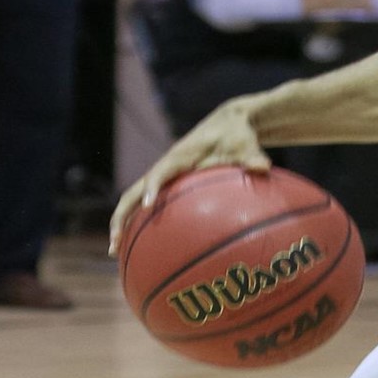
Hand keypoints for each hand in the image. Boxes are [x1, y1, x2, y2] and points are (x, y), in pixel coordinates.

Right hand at [109, 102, 270, 253]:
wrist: (228, 123)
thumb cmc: (237, 134)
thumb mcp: (246, 143)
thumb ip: (252, 156)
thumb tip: (263, 167)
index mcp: (180, 156)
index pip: (160, 172)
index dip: (153, 187)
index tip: (148, 205)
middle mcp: (165, 167)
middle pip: (132, 193)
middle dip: (121, 217)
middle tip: (114, 245)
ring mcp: (164, 177)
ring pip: (134, 201)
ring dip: (123, 224)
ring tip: (115, 254)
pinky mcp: (169, 185)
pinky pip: (151, 205)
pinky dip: (142, 224)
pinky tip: (147, 250)